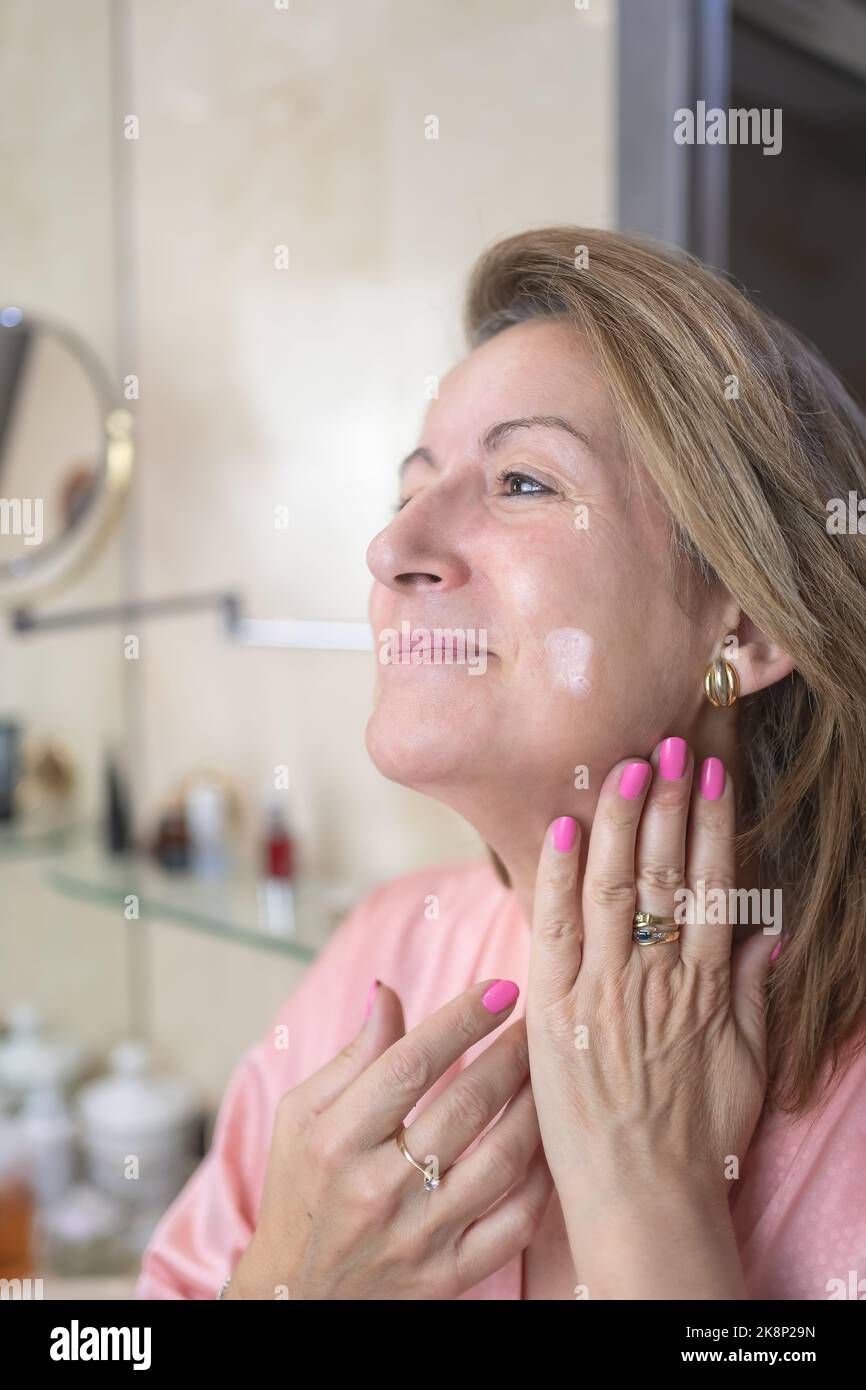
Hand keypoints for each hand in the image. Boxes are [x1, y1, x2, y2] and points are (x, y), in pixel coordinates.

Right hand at [228, 979, 551, 1298]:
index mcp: (337, 1140)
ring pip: (501, 1159)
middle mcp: (378, 1188)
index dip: (461, 1020)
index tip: (499, 989)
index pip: (410, 1064)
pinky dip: (543, 1177)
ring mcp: (418, 1236)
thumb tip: (387, 992)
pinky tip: (549, 1140)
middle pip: (465, 1105)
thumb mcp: (301, 1116)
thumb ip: (352, 1056)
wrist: (295, 1296)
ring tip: (548, 1070)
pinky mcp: (448, 1275)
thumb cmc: (302, 1189)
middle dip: (511, 1052)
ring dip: (534, 1105)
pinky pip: (516, 1221)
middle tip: (538, 1019)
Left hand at [525, 739, 777, 1295]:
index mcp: (705, 985)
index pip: (709, 884)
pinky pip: (555, 928)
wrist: (642, 1196)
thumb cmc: (698, 1135)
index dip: (710, 824)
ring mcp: (603, 989)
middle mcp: (656, 976)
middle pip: (661, 872)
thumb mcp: (747, 1064)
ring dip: (619, 821)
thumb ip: (756, 994)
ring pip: (613, 886)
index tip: (710, 774)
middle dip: (665, 802)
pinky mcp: (556, 1008)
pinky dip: (558, 876)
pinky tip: (564, 828)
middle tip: (666, 744)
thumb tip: (768, 934)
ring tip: (626, 766)